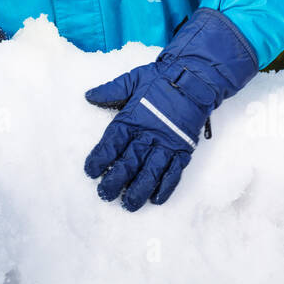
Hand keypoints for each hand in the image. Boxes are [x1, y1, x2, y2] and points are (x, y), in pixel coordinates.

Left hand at [83, 7, 259, 210]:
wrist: (195, 79)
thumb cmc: (161, 80)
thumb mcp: (132, 80)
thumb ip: (110, 91)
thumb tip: (88, 96)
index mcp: (133, 117)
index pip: (112, 142)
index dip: (100, 158)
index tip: (91, 171)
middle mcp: (149, 134)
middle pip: (129, 162)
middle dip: (115, 180)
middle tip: (104, 194)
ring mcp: (167, 144)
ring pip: (151, 173)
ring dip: (138, 190)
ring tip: (128, 204)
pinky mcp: (183, 150)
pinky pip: (174, 173)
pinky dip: (166, 188)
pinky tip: (155, 199)